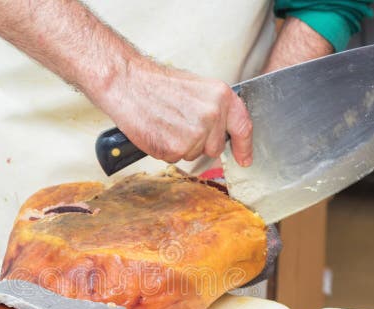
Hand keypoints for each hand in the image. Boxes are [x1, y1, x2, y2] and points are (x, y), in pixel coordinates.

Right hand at [94, 57, 252, 166]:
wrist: (128, 84)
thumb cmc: (157, 85)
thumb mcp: (197, 88)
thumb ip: (214, 109)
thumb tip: (221, 131)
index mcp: (221, 96)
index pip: (242, 126)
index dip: (244, 146)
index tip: (245, 159)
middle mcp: (212, 115)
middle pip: (214, 147)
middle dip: (199, 142)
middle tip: (179, 124)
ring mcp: (195, 134)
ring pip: (193, 154)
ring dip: (179, 145)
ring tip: (165, 123)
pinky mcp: (176, 148)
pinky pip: (175, 159)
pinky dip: (164, 150)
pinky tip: (157, 131)